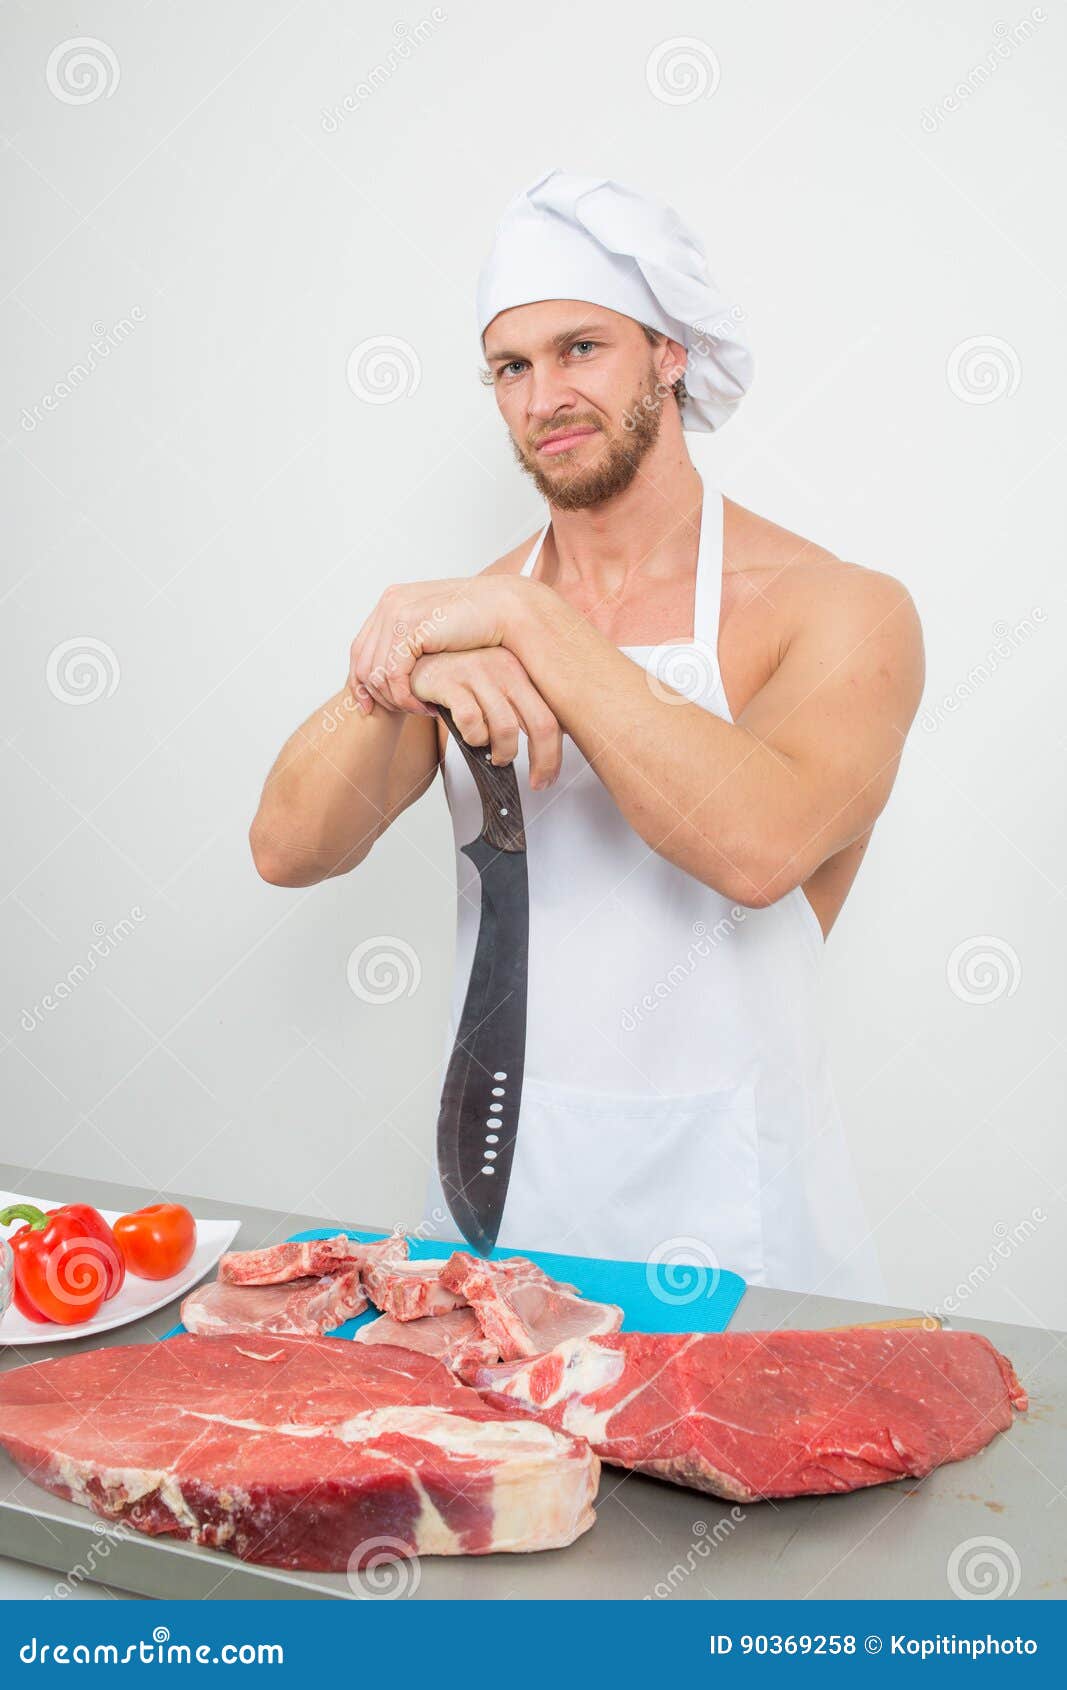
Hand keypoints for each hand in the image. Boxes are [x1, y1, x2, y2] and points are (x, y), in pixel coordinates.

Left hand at [348, 576, 523, 715]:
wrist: (506, 608)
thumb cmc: (481, 623)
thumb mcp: (436, 634)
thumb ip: (414, 645)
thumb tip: (398, 669)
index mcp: (393, 601)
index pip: (361, 648)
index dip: (360, 682)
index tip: (369, 707)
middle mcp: (390, 603)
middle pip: (361, 661)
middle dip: (377, 695)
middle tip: (401, 713)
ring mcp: (396, 612)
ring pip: (375, 673)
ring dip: (396, 700)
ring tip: (419, 710)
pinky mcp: (408, 627)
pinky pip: (393, 675)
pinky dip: (406, 698)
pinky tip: (426, 706)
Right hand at [410, 648, 562, 788]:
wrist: (416, 663)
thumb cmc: (460, 682)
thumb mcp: (496, 689)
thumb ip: (519, 711)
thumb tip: (546, 750)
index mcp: (522, 670)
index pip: (553, 715)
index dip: (555, 753)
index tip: (549, 776)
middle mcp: (505, 667)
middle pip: (541, 723)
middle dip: (543, 760)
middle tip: (536, 781)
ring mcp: (478, 672)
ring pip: (505, 728)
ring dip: (502, 752)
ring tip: (493, 756)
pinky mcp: (450, 681)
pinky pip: (471, 722)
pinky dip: (472, 739)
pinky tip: (469, 737)